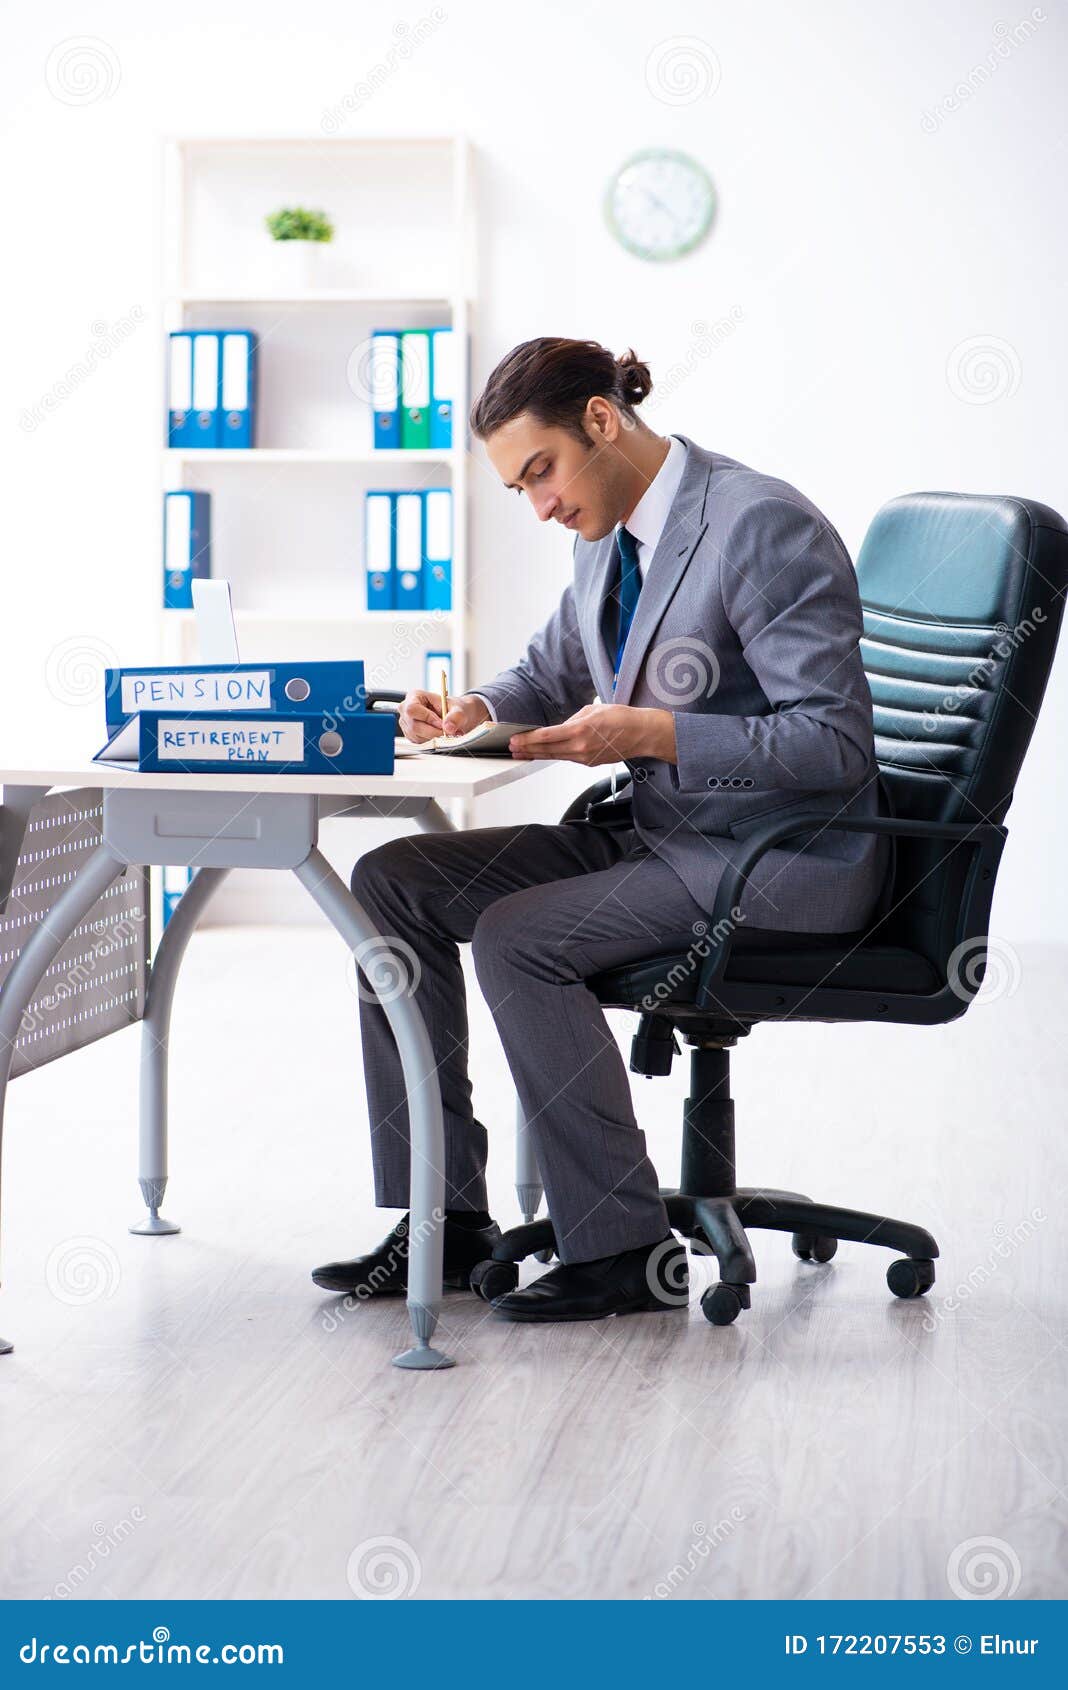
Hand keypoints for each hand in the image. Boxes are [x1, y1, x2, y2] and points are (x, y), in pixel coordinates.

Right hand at [398, 689, 490, 743]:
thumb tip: (448, 727)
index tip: (442, 724)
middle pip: (414, 726)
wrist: (455, 717)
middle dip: (433, 731)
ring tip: (446, 732)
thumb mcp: (458, 709)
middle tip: (448, 731)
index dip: (427, 718)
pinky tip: (439, 735)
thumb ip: (455, 717)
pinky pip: (419, 742)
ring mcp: (406, 724)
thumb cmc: (453, 709)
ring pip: (417, 736)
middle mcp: (406, 710)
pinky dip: (432, 741)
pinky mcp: (410, 735)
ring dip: (434, 737)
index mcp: (414, 696)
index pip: (413, 709)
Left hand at [509, 703, 676, 765]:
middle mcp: (580, 747)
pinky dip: (555, 755)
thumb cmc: (621, 717)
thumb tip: (560, 727)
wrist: (642, 734)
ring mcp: (585, 758)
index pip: (546, 736)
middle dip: (527, 749)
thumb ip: (572, 719)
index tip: (515, 739)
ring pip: (555, 756)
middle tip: (512, 748)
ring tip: (522, 753)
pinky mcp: (590, 763)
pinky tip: (545, 752)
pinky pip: (568, 758)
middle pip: (547, 749)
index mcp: (580, 730)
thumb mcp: (593, 709)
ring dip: (537, 754)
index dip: (528, 739)